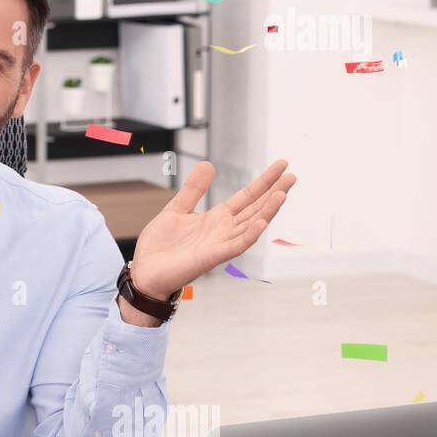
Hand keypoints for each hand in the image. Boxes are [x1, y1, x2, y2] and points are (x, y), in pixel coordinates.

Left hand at [129, 159, 296, 297]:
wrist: (145, 271)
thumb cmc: (160, 246)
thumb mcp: (176, 209)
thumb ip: (194, 189)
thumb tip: (208, 164)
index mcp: (216, 219)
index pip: (246, 197)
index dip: (264, 181)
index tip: (282, 165)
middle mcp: (223, 231)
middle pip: (255, 208)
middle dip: (273, 192)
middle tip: (292, 175)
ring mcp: (220, 244)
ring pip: (251, 226)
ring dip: (267, 211)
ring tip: (282, 193)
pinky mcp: (211, 257)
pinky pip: (235, 246)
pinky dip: (249, 235)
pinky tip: (261, 222)